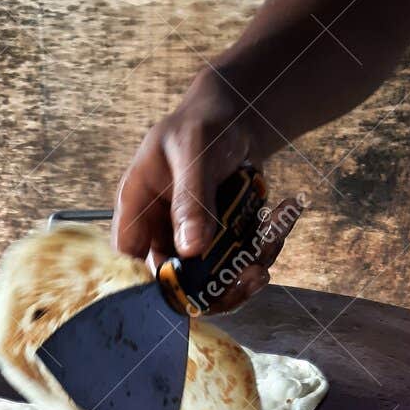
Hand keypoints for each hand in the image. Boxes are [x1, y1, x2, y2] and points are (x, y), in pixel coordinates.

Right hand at [114, 73, 293, 311]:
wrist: (235, 117)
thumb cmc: (203, 124)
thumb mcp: (195, 151)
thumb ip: (192, 198)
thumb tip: (191, 249)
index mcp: (137, 210)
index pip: (129, 262)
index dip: (150, 286)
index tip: (190, 292)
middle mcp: (160, 234)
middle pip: (176, 287)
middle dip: (219, 288)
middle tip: (255, 273)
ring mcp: (190, 243)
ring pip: (214, 282)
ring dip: (249, 266)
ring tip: (274, 233)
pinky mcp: (220, 245)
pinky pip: (239, 263)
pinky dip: (264, 248)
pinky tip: (280, 216)